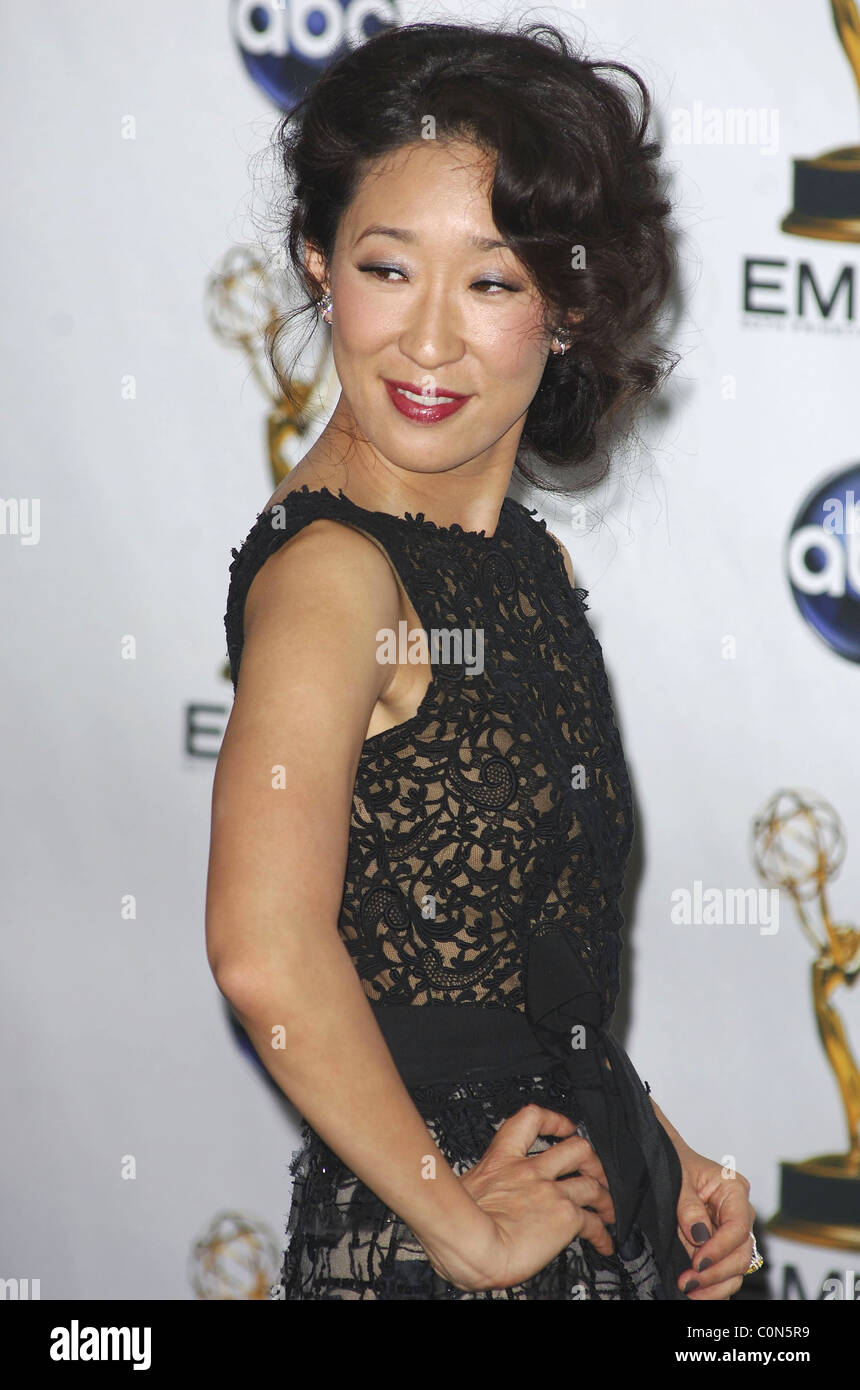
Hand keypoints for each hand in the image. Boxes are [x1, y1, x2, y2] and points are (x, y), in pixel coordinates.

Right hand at [422, 1103, 616, 1291]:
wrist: (470, 1242)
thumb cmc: (455, 1225)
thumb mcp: (460, 1193)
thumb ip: (478, 1192)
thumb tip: (477, 1205)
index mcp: (501, 1161)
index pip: (530, 1119)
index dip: (554, 1119)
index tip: (564, 1127)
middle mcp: (529, 1171)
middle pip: (575, 1148)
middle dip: (591, 1161)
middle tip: (594, 1173)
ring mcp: (550, 1192)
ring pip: (592, 1184)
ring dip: (604, 1197)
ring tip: (608, 1209)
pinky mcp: (564, 1217)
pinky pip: (593, 1223)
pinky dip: (603, 1233)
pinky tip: (604, 1242)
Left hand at [671, 1144, 755, 1299]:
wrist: (668, 1159)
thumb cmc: (675, 1161)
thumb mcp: (678, 1176)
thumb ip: (688, 1205)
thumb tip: (699, 1235)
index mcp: (734, 1189)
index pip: (738, 1227)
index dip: (720, 1249)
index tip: (697, 1263)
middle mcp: (739, 1212)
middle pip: (741, 1253)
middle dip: (716, 1272)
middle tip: (689, 1282)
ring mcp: (732, 1231)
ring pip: (737, 1268)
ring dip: (715, 1284)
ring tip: (689, 1290)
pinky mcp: (721, 1245)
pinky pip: (726, 1271)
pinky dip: (713, 1285)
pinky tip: (697, 1292)